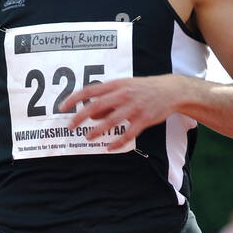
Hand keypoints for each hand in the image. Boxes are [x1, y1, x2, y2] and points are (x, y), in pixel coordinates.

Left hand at [58, 74, 185, 151]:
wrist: (170, 91)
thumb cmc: (143, 89)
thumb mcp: (124, 88)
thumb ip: (107, 100)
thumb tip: (90, 114)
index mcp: (116, 84)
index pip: (90, 90)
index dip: (74, 99)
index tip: (62, 107)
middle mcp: (123, 94)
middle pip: (96, 105)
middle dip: (80, 117)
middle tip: (70, 126)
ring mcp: (134, 107)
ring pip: (111, 121)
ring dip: (97, 130)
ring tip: (87, 138)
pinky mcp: (144, 119)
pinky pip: (128, 134)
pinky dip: (117, 142)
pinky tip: (109, 147)